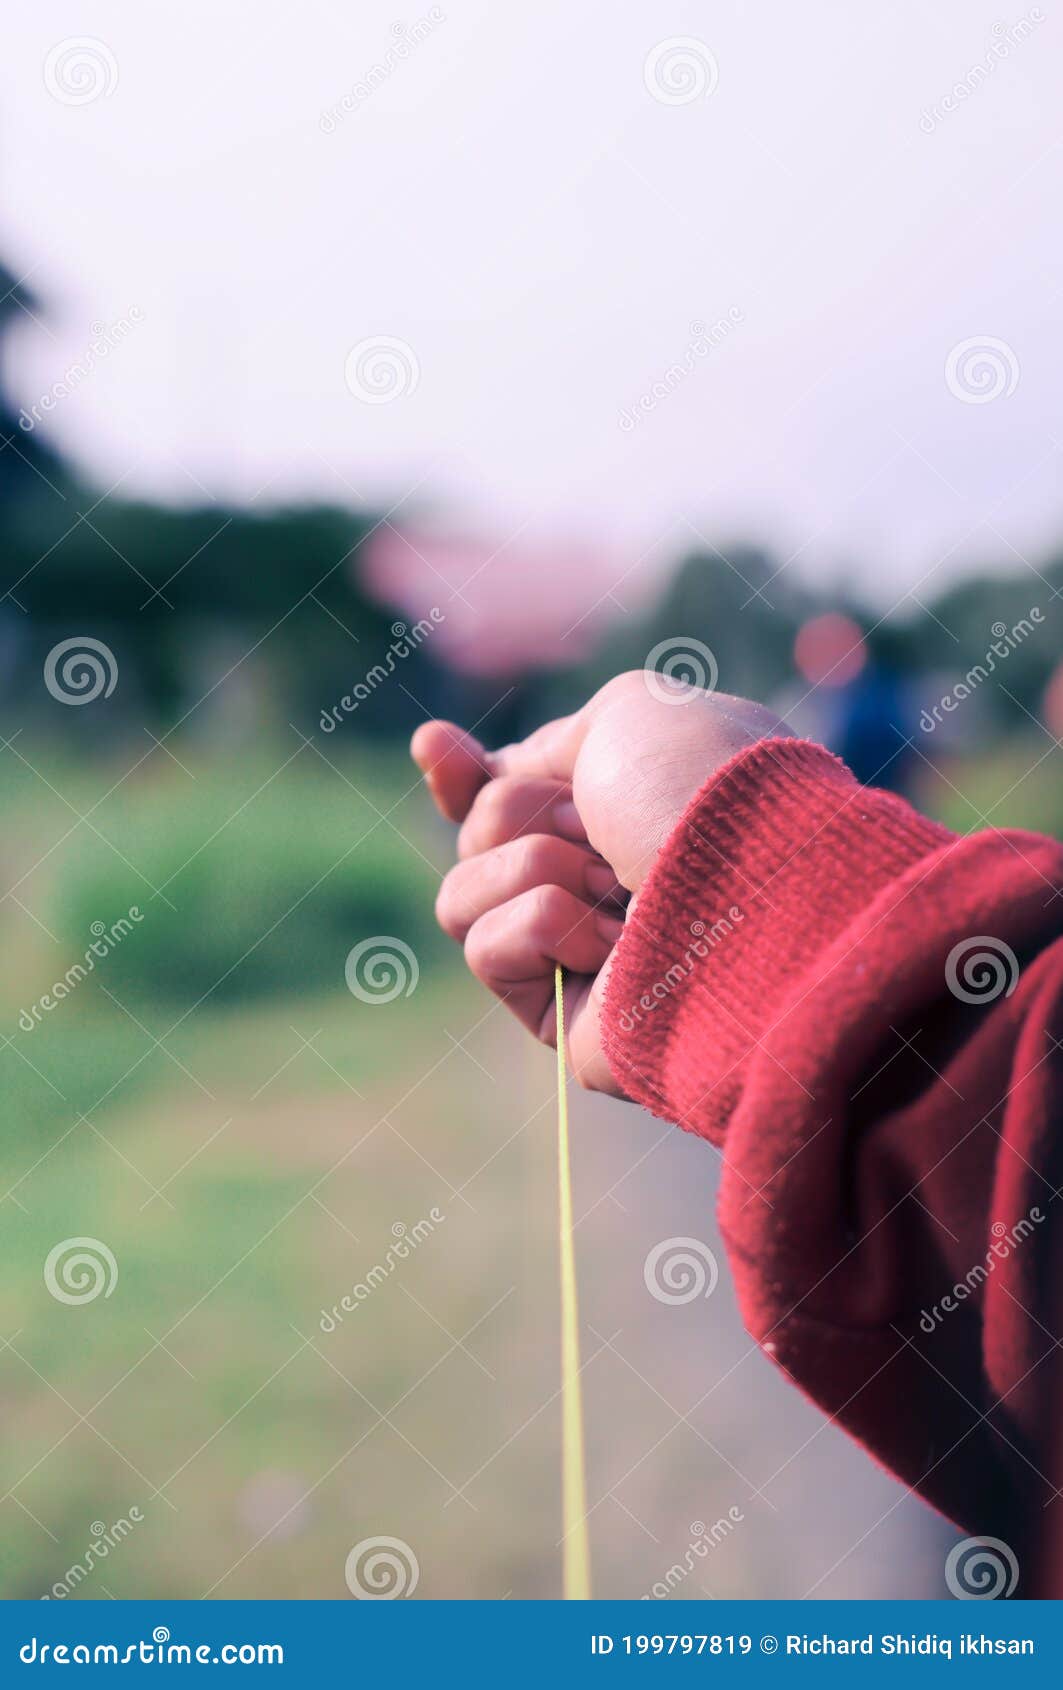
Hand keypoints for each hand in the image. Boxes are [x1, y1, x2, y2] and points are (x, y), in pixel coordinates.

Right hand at [411, 671, 789, 1093]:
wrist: (749, 900)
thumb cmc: (705, 798)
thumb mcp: (628, 715)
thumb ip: (553, 743)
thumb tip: (500, 772)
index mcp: (625, 803)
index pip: (511, 789)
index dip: (463, 773)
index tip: (433, 743)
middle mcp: (601, 874)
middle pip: (475, 833)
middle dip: (519, 814)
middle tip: (594, 831)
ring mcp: (578, 946)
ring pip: (464, 893)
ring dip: (530, 867)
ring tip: (610, 888)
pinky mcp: (559, 1012)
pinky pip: (486, 948)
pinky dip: (539, 927)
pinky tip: (606, 943)